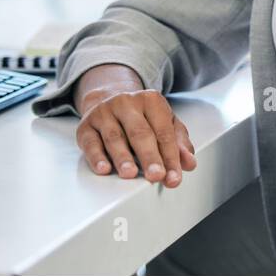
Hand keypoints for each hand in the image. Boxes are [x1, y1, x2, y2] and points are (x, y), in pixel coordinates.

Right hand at [73, 64, 196, 187]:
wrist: (108, 98)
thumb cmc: (141, 117)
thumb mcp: (164, 123)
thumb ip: (179, 142)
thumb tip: (189, 163)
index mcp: (150, 100)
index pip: (164, 131)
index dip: (171, 156)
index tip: (174, 177)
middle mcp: (126, 102)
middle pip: (140, 133)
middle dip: (149, 156)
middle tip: (156, 175)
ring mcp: (104, 112)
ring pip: (114, 137)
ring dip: (122, 157)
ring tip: (130, 174)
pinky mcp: (86, 126)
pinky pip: (91, 142)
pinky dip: (96, 157)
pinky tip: (104, 169)